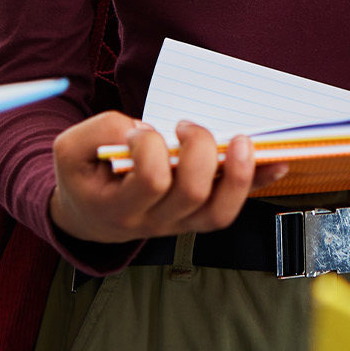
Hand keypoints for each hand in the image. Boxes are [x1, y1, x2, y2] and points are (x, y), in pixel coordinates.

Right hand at [47, 111, 286, 243]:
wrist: (88, 215)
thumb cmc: (85, 175)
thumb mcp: (71, 149)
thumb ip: (100, 131)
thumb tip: (147, 127)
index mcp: (119, 208)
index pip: (151, 180)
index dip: (152, 147)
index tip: (140, 130)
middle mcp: (153, 223)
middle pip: (192, 193)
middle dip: (199, 150)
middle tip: (185, 126)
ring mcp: (180, 224)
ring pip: (219, 211)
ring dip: (239, 173)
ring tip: (241, 140)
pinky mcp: (198, 218)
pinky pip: (232, 207)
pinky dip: (257, 184)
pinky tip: (277, 162)